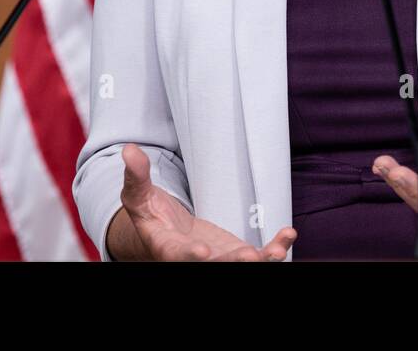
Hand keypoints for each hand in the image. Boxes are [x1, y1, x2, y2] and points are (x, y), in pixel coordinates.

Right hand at [115, 144, 295, 260]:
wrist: (166, 232)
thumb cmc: (150, 213)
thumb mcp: (138, 195)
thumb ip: (137, 177)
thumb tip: (129, 151)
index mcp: (167, 247)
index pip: (178, 255)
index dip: (190, 255)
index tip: (203, 251)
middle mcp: (195, 259)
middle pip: (215, 266)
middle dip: (232, 263)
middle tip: (250, 257)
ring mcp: (217, 259)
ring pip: (239, 265)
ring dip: (261, 260)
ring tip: (276, 251)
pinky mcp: (234, 253)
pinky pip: (257, 254)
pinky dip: (274, 246)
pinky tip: (287, 235)